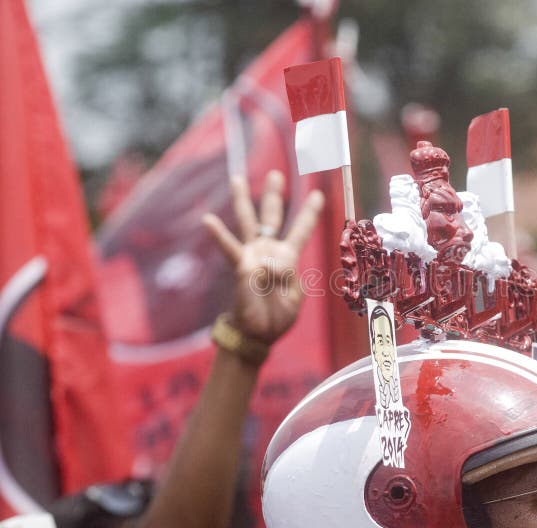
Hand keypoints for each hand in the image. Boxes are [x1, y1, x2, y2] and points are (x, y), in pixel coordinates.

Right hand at [203, 170, 323, 348]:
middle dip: (274, 195)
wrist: (259, 334)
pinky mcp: (240, 266)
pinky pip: (229, 248)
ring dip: (243, 201)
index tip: (318, 194)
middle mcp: (269, 252)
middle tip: (276, 174)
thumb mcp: (294, 298)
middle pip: (272, 217)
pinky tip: (208, 219)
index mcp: (288, 259)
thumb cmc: (278, 318)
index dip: (308, 213)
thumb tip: (270, 263)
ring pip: (248, 223)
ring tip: (237, 178)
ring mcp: (253, 256)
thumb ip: (288, 277)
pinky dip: (219, 235)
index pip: (300, 231)